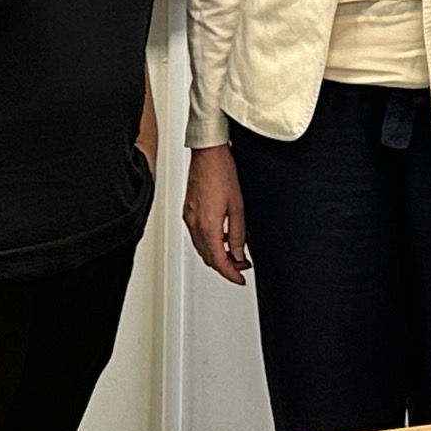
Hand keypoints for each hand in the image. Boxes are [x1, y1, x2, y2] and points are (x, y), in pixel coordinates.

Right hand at [183, 145, 250, 284]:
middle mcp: (194, 224)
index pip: (218, 261)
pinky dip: (210, 242)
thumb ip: (238, 234)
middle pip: (208, 257)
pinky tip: (223, 237)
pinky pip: (198, 235)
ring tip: (235, 253)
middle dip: (225, 266)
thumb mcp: (238, 206)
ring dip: (217, 254)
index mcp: (207, 225)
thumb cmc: (222, 171)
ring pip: (202, 247)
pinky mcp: (188, 211)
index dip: (230, 274)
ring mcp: (189, 217)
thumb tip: (238, 253)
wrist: (208, 153)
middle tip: (241, 266)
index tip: (240, 278)